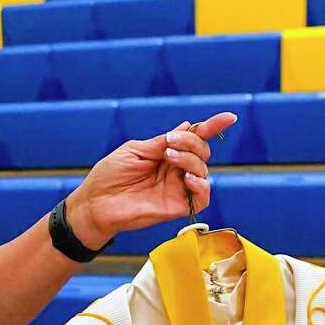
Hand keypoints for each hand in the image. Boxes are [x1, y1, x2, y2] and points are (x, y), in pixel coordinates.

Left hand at [64, 112, 236, 249]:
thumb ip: (161, 142)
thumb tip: (186, 126)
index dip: (211, 127)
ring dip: (191, 159)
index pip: (194, 139)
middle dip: (192, 141)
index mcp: (165, 154)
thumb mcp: (135, 150)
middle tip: (170, 143)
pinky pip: (202, 197)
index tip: (229, 117)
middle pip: (202, 151)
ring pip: (203, 171)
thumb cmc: (109, 176)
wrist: (94, 204)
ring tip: (170, 157)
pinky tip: (187, 177)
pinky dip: (201, 185)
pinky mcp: (177, 207)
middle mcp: (175, 170)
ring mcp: (177, 189)